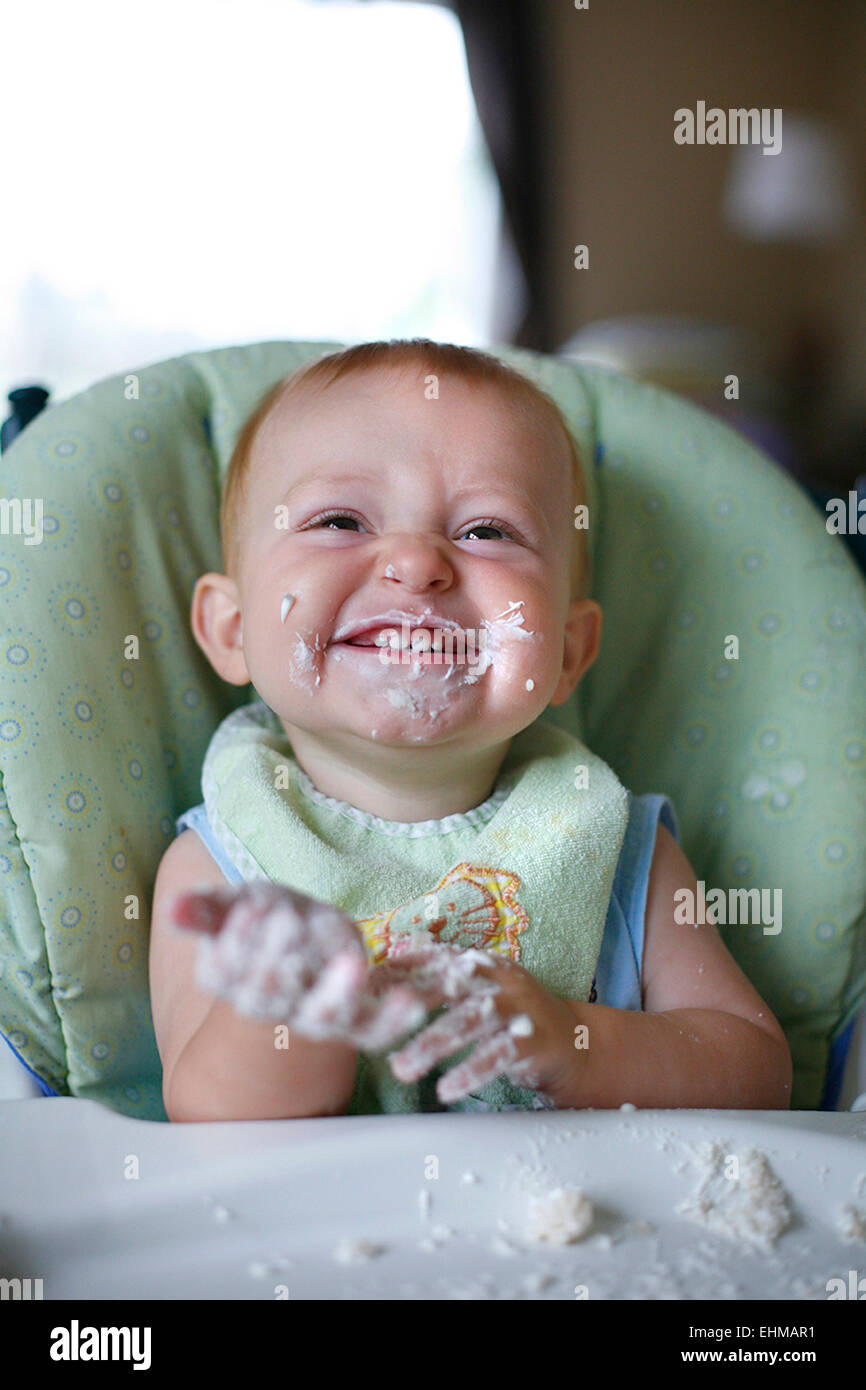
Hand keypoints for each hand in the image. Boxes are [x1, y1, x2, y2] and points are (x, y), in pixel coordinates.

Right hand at [169, 882, 426, 1049]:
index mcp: (231, 979)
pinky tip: (410, 1003)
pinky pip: (372, 1031)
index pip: (225, 971)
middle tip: (290, 921)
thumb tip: (172, 910)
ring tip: (352, 963)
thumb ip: (207, 909)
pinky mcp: (355, 1021)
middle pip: (269, 995)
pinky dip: (391, 1021)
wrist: (305, 932)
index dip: (237, 942)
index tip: (251, 906)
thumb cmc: (265, 914)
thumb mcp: (235, 902)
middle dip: (279, 960)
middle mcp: (270, 1007)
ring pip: (322, 1019)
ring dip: (336, 994)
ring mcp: (313, 1016)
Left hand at [377, 941, 576, 1104]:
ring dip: (433, 1043)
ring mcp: (520, 1007)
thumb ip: (438, 979)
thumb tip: (387, 964)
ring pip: (471, 1019)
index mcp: (481, 963)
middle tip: (374, 1029)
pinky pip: (498, 1055)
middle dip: (410, 1005)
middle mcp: (500, 978)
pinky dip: (471, 1071)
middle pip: (450, 984)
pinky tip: (446, 1090)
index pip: (434, 960)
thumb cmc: (512, 1018)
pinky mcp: (534, 1040)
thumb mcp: (477, 992)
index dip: (398, 971)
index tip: (363, 987)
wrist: (575, 1045)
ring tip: (403, 1068)